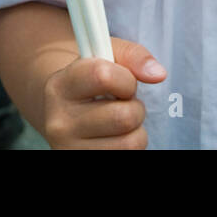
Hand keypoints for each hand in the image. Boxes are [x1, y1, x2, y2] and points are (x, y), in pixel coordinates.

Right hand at [41, 37, 165, 148]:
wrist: (62, 110)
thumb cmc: (90, 80)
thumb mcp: (105, 57)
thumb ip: (133, 56)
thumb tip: (157, 74)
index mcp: (60, 86)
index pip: (102, 76)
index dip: (126, 79)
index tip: (123, 81)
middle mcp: (59, 120)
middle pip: (123, 117)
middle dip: (135, 107)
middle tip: (123, 103)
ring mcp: (69, 148)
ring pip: (131, 143)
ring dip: (136, 130)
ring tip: (120, 120)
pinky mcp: (80, 160)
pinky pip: (128, 156)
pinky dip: (130, 145)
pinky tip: (115, 136)